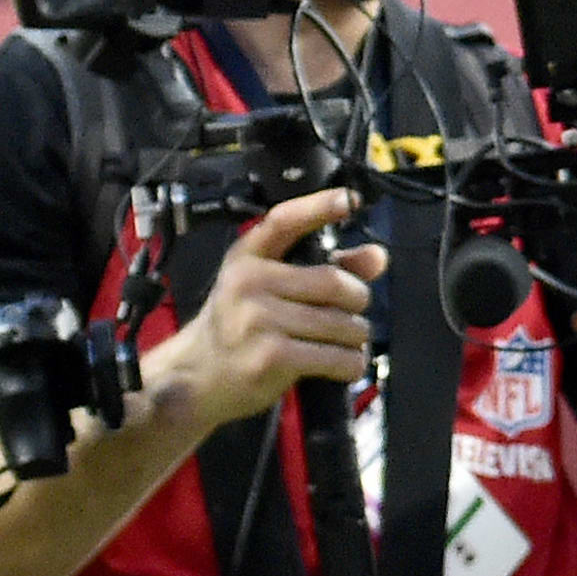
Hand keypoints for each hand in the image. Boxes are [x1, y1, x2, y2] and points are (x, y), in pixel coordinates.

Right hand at [141, 190, 377, 430]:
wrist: (198, 376)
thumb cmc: (243, 325)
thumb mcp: (272, 287)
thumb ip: (327, 267)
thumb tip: (378, 257)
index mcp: (248, 258)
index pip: (284, 222)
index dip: (319, 207)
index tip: (350, 198)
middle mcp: (249, 283)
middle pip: (336, 284)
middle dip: (357, 301)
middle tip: (349, 314)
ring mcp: (257, 321)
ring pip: (343, 324)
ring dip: (355, 338)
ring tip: (342, 342)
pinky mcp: (269, 357)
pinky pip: (337, 357)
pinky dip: (350, 363)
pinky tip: (341, 364)